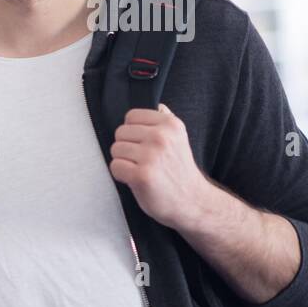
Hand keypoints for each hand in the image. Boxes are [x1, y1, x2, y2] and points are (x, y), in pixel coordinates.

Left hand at [108, 103, 206, 230]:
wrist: (192, 201)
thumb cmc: (180, 171)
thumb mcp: (180, 139)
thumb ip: (166, 121)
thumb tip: (157, 105)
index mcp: (170, 124)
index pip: (131, 116)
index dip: (133, 132)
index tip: (144, 144)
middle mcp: (161, 137)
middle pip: (120, 132)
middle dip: (127, 147)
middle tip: (143, 160)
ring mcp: (151, 156)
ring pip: (115, 149)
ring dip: (124, 161)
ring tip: (141, 169)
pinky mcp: (141, 175)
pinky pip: (115, 166)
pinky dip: (121, 175)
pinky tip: (136, 179)